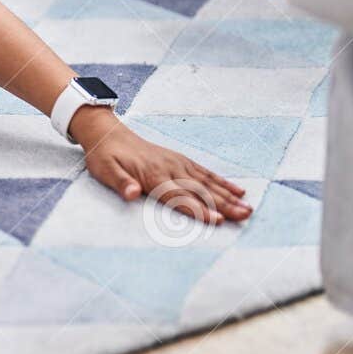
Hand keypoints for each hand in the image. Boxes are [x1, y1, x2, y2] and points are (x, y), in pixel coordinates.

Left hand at [72, 109, 250, 223]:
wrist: (108, 133)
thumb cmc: (105, 157)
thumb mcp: (105, 171)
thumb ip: (120, 183)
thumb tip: (130, 193)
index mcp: (153, 175)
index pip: (179, 196)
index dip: (198, 209)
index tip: (217, 220)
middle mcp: (170, 169)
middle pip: (200, 191)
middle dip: (224, 205)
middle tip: (245, 216)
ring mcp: (178, 163)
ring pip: (208, 183)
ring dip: (229, 196)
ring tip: (248, 208)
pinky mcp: (181, 161)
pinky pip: (205, 173)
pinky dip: (223, 182)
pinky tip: (238, 191)